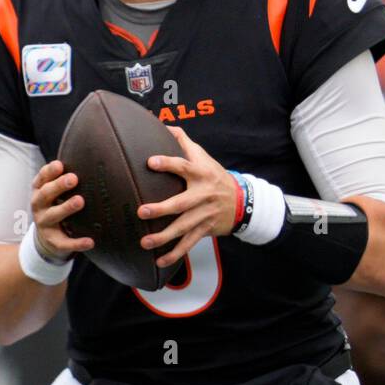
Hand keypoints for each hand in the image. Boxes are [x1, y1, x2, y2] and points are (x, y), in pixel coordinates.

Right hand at [31, 159, 94, 261]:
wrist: (47, 239)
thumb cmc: (56, 207)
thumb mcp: (55, 193)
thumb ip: (64, 179)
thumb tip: (89, 161)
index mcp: (40, 192)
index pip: (41, 179)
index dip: (49, 172)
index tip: (60, 165)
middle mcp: (39, 207)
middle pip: (45, 194)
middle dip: (58, 186)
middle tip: (74, 178)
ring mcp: (45, 224)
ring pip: (53, 216)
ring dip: (66, 208)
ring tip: (80, 201)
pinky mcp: (54, 241)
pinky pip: (65, 243)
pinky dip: (77, 243)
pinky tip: (90, 241)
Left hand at [137, 125, 240, 267]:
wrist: (243, 202)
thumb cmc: (215, 176)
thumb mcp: (204, 157)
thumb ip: (183, 142)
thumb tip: (164, 124)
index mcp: (201, 174)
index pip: (184, 166)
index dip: (168, 163)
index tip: (150, 162)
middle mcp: (203, 195)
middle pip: (181, 203)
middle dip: (162, 209)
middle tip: (142, 212)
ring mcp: (204, 214)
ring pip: (184, 227)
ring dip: (164, 237)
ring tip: (145, 242)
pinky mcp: (205, 229)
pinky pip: (189, 243)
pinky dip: (175, 253)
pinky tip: (160, 260)